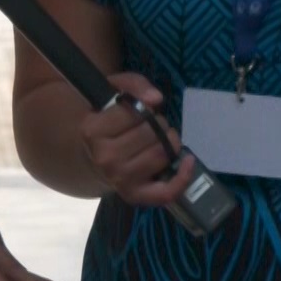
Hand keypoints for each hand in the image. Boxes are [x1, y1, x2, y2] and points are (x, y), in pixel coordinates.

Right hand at [79, 72, 194, 206]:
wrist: (95, 157)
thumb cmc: (108, 121)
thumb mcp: (115, 91)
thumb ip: (135, 85)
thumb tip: (156, 99)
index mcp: (92, 130)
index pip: (134, 112)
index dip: (144, 107)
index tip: (141, 109)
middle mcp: (104, 157)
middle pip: (151, 134)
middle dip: (159, 124)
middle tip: (152, 125)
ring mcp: (119, 179)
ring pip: (162, 154)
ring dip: (168, 142)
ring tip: (159, 139)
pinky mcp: (134, 196)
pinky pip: (166, 191)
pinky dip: (182, 178)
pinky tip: (188, 161)